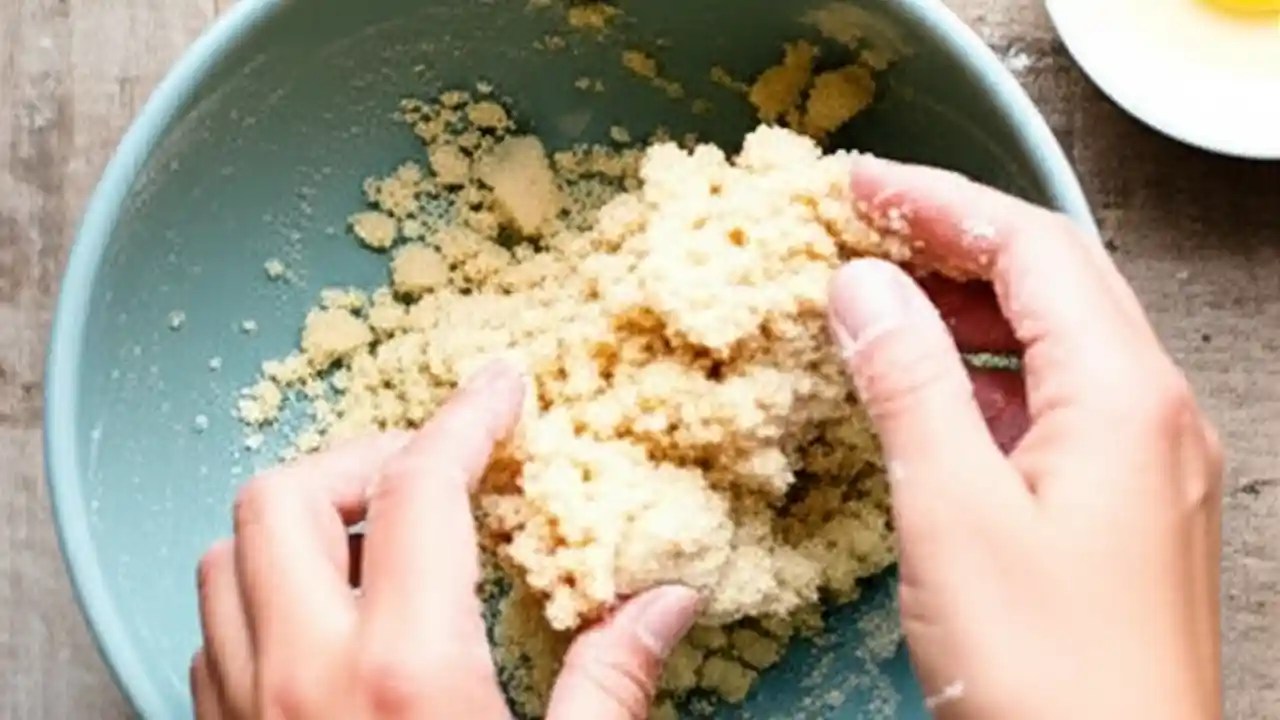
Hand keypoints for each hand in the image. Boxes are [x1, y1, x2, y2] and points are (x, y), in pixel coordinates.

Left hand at [191, 363, 699, 718]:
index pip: (422, 489)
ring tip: (380, 541)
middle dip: (362, 460)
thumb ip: (613, 683)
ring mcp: (246, 710)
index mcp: (405, 671)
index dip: (467, 418)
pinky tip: (331, 621)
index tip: (501, 388)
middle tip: (434, 478)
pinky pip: (216, 629)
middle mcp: (304, 674)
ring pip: (228, 555)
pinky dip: (265, 590)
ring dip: (301, 522)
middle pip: (285, 496)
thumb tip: (667, 601)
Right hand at [828, 157, 1221, 718]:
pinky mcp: (1125, 512)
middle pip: (1052, 281)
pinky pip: (1056, 405)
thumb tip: (862, 286)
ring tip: (884, 293)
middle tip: (863, 222)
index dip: (940, 202)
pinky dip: (986, 376)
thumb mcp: (953, 514)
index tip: (856, 185)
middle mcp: (1152, 414)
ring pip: (1054, 344)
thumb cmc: (1048, 674)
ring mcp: (1147, 465)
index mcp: (1123, 395)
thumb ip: (908, 385)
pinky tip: (932, 392)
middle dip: (955, 239)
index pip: (1032, 247)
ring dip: (969, 306)